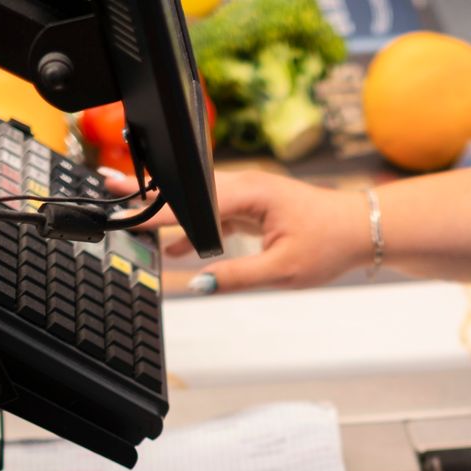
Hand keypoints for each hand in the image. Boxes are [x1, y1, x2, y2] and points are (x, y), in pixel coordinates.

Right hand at [125, 169, 372, 293]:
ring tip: (128, 211)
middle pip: (186, 189)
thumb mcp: (281, 270)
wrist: (361, 229)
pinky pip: (213, 210)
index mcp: (250, 194)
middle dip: (147, 191)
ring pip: (198, 199)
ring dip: (167, 208)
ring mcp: (248, 193)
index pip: (192, 203)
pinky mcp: (253, 203)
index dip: (155, 212)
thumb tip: (198, 284)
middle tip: (108, 186)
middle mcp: (245, 185)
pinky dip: (192, 223)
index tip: (126, 214)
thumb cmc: (329, 244)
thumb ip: (235, 276)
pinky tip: (174, 245)